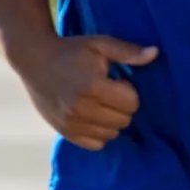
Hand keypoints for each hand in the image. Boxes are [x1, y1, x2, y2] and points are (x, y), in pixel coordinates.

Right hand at [9, 32, 157, 150]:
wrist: (34, 59)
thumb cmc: (71, 50)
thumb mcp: (100, 44)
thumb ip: (128, 52)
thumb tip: (155, 53)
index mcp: (93, 86)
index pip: (132, 103)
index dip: (128, 91)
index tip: (115, 81)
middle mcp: (81, 108)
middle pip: (124, 121)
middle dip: (121, 106)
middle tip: (107, 92)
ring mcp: (71, 123)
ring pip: (112, 134)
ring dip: (111, 121)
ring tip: (98, 103)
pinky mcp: (64, 132)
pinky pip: (95, 144)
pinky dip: (98, 133)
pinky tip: (92, 116)